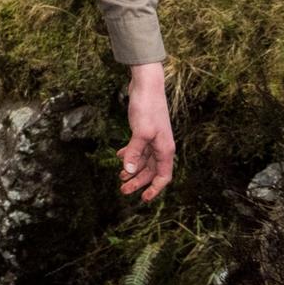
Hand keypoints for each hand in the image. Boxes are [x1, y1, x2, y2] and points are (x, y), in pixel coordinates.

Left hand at [118, 63, 175, 201]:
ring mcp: (153, 138)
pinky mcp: (145, 130)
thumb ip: (134, 152)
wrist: (146, 85)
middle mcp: (161, 146)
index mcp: (165, 149)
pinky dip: (129, 154)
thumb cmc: (147, 107)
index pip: (163, 176)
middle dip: (138, 181)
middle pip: (151, 171)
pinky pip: (139, 148)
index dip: (154, 189)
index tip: (143, 199)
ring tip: (119, 177)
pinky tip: (118, 157)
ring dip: (132, 169)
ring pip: (144, 160)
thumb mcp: (140, 132)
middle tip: (122, 190)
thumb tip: (128, 170)